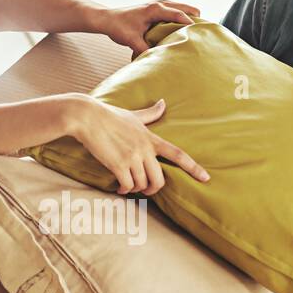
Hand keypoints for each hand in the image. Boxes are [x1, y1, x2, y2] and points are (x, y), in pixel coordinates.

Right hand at [68, 95, 208, 195]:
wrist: (86, 116)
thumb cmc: (108, 115)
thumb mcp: (133, 114)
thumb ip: (150, 113)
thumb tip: (163, 102)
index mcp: (151, 138)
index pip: (178, 154)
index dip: (193, 167)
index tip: (206, 178)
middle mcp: (144, 149)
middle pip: (160, 179)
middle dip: (153, 189)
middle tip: (145, 190)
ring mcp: (132, 157)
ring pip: (142, 184)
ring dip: (136, 189)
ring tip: (127, 186)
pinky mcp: (118, 164)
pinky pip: (128, 186)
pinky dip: (124, 190)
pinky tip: (118, 188)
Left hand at [95, 0, 199, 57]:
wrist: (108, 19)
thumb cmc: (118, 27)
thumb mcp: (131, 40)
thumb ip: (144, 49)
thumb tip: (157, 60)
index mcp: (155, 9)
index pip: (179, 14)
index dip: (191, 23)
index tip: (201, 34)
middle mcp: (159, 4)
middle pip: (186, 7)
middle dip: (196, 18)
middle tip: (204, 32)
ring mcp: (159, 4)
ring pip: (182, 8)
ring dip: (190, 17)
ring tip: (197, 32)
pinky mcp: (157, 8)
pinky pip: (176, 11)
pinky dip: (182, 18)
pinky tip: (183, 30)